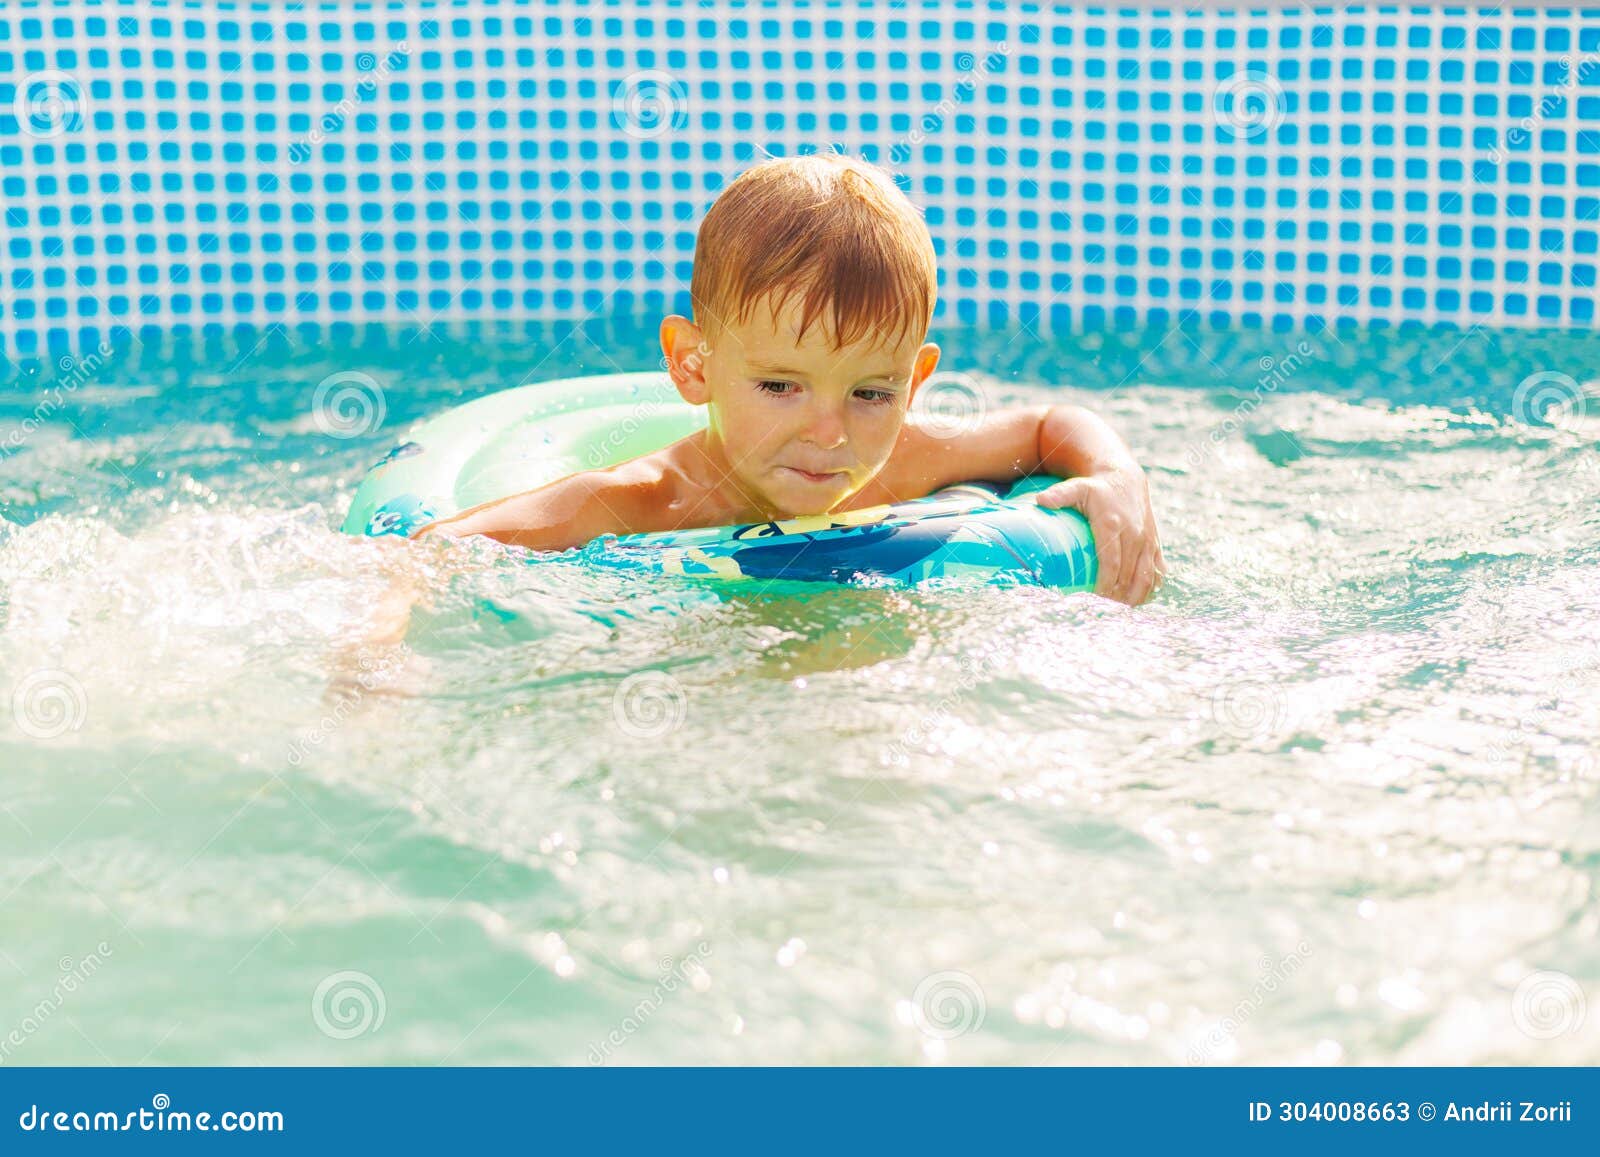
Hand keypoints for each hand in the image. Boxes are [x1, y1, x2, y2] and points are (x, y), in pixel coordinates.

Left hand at [1035, 467, 1165, 604]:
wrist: (1125, 479)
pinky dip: (1150, 589)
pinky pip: (1157, 572)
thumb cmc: (1095, 488)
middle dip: (1118, 597)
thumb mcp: (1077, 487)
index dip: (1105, 584)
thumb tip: (1040, 500)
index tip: (1095, 599)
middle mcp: (1135, 534)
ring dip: (1135, 598)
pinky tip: (1136, 601)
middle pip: (1128, 575)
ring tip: (1121, 612)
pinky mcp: (1155, 545)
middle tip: (1103, 612)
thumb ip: (1060, 495)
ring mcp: (1148, 541)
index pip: (1111, 562)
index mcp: (1113, 524)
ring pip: (1147, 577)